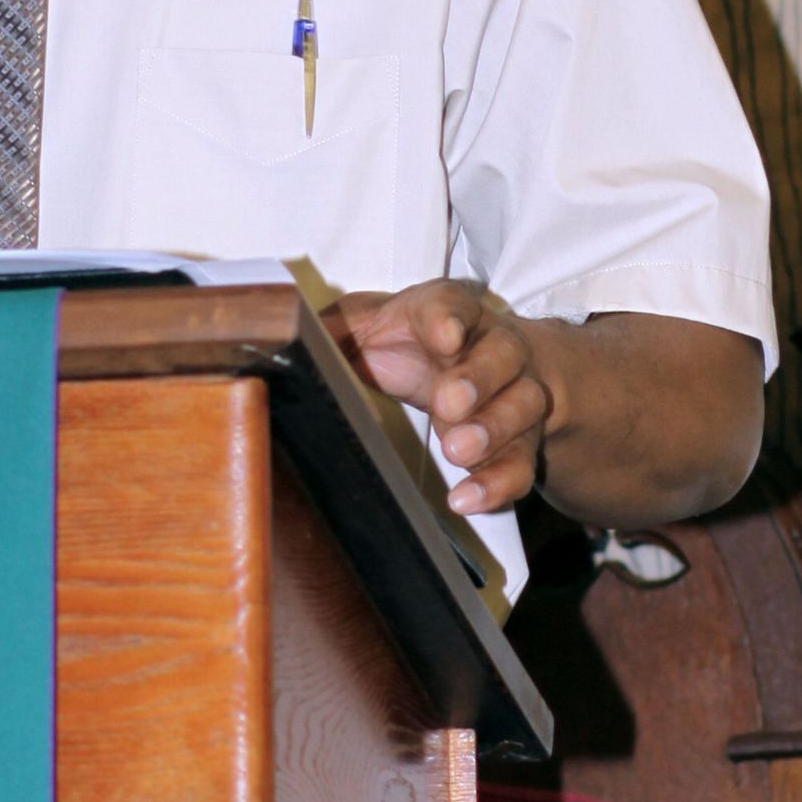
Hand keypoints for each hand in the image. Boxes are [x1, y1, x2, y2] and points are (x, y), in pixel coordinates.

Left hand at [323, 280, 550, 516]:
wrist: (474, 364)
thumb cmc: (409, 340)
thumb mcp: (365, 326)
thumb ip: (330, 330)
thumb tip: (278, 335)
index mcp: (447, 311)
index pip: (452, 303)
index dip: (448, 317)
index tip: (443, 335)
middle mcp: (492, 347)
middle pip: (501, 353)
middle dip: (478, 378)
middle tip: (448, 404)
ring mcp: (513, 393)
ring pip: (523, 405)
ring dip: (493, 428)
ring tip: (458, 452)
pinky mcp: (520, 441)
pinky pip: (521, 462)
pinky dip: (498, 483)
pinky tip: (467, 499)